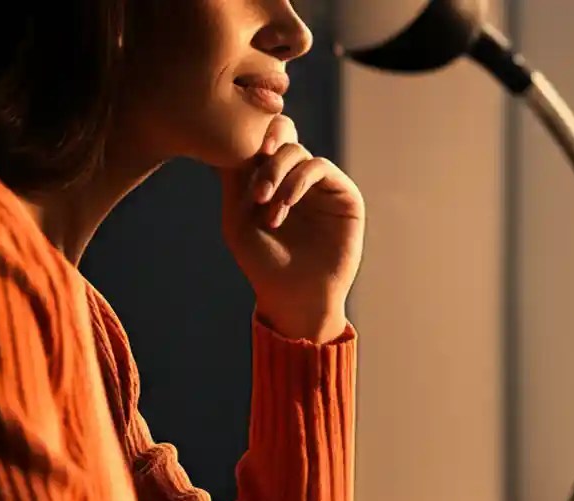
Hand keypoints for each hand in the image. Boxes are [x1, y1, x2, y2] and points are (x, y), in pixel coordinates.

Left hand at [219, 115, 364, 342]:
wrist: (295, 294)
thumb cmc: (262, 262)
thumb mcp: (237, 218)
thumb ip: (234, 178)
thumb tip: (229, 137)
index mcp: (270, 177)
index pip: (261, 138)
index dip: (248, 134)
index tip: (229, 149)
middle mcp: (296, 175)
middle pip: (281, 132)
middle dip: (263, 145)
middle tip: (251, 169)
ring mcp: (321, 184)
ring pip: (297, 151)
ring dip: (276, 174)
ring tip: (266, 208)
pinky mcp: (344, 194)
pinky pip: (320, 168)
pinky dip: (298, 180)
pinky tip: (285, 203)